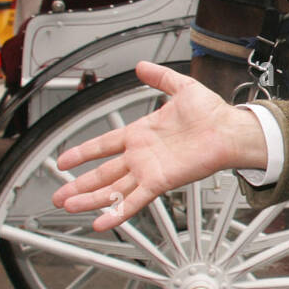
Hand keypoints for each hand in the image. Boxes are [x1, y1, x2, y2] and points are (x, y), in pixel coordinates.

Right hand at [51, 61, 268, 231]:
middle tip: (58, 195)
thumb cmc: (212, 113)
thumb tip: (142, 66)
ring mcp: (149, 170)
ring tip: (68, 206)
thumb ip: (160, 78)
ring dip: (90, 199)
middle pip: (102, 172)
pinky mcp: (160, 182)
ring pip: (112, 189)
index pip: (104, 144)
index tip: (63, 161)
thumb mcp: (181, 88)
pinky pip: (134, 200)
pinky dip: (117, 212)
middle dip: (79, 184)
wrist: (230, 130)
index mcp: (142, 134)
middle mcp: (142, 155)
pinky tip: (100, 222)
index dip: (83, 152)